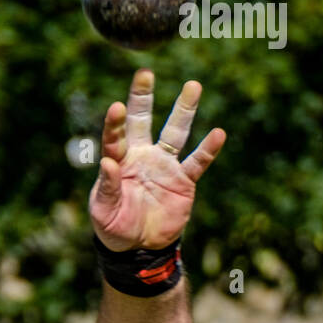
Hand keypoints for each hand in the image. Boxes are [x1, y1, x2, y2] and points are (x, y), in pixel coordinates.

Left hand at [89, 69, 225, 251]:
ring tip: (193, 86)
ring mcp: (164, 166)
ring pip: (175, 132)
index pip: (115, 137)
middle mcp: (142, 156)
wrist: (138, 248)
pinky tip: (218, 134)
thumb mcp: (103, 212)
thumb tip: (107, 163)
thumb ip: (106, 188)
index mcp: (119, 161)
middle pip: (142, 121)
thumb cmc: (114, 227)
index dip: (115, 123)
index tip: (117, 107)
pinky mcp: (183, 181)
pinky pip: (197, 163)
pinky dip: (208, 150)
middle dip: (143, 98)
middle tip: (145, 73)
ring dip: (184, 110)